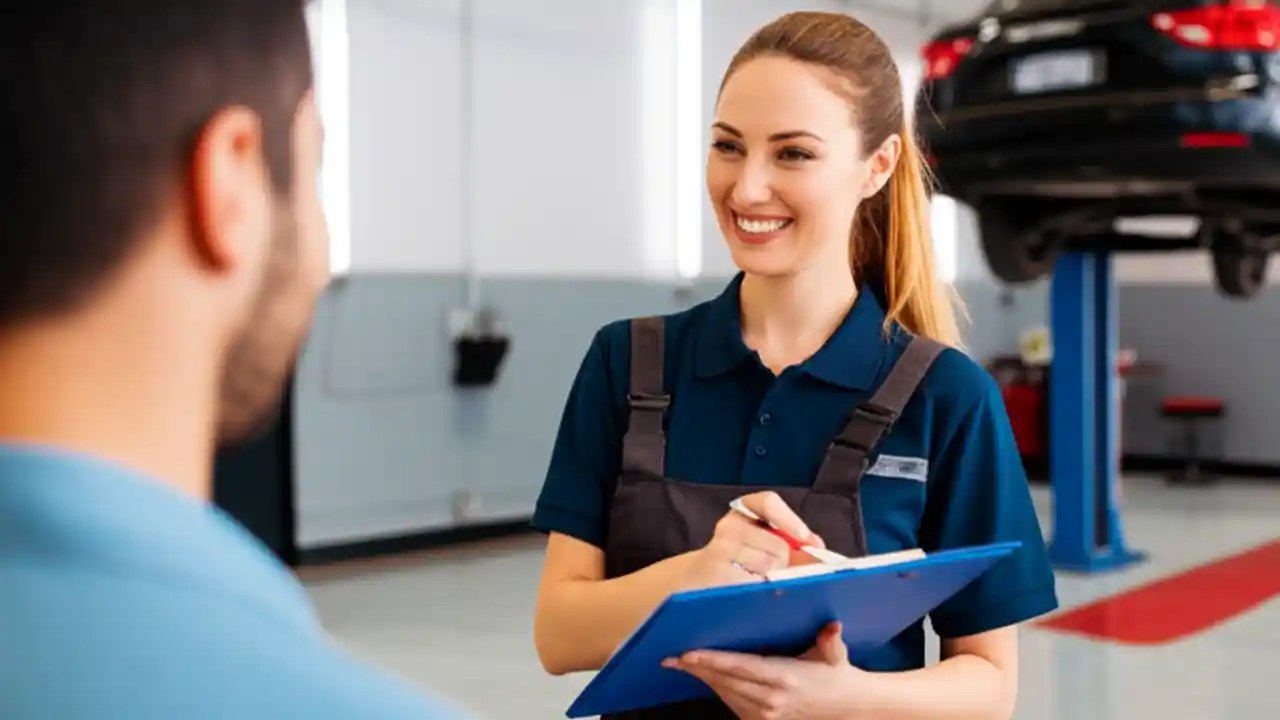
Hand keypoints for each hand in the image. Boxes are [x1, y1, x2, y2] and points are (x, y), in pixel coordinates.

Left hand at [663, 622, 864, 719]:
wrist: (845, 707)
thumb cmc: (836, 674)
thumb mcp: (836, 655)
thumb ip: (831, 640)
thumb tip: (832, 626)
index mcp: (785, 677)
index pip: (740, 667)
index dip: (713, 661)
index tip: (689, 654)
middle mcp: (771, 699)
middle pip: (726, 681)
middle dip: (698, 668)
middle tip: (671, 656)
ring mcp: (766, 713)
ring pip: (725, 693)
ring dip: (703, 679)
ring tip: (681, 664)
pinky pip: (732, 703)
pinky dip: (718, 689)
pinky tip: (704, 676)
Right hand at [683, 492, 823, 588]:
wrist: (692, 581)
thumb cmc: (734, 561)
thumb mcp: (757, 541)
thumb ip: (789, 540)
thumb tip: (816, 546)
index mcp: (742, 512)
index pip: (768, 502)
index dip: (790, 520)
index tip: (805, 539)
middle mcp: (729, 527)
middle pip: (779, 547)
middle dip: (786, 565)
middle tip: (775, 575)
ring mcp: (721, 550)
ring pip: (770, 567)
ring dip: (773, 581)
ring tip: (758, 584)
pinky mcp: (718, 574)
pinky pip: (757, 585)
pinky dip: (762, 592)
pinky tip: (750, 593)